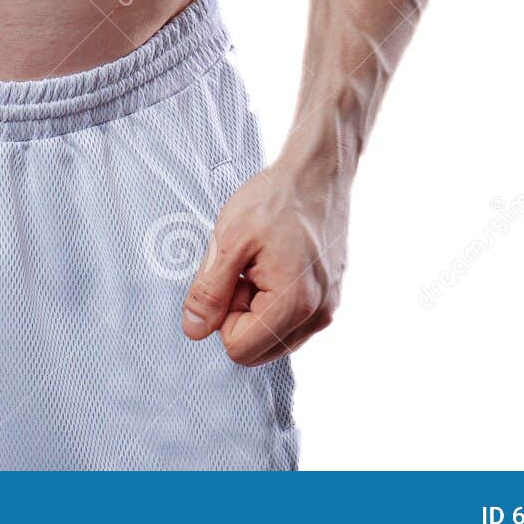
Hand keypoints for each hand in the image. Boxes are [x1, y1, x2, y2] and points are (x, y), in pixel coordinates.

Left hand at [181, 166, 348, 365]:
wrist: (316, 173)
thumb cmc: (274, 199)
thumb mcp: (229, 240)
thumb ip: (209, 291)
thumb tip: (194, 331)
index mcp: (293, 305)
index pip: (239, 349)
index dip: (223, 314)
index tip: (232, 274)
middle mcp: (318, 316)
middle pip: (258, 350)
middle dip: (241, 314)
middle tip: (245, 269)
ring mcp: (328, 309)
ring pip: (273, 337)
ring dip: (257, 307)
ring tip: (261, 263)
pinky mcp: (330, 298)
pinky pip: (291, 322)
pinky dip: (275, 300)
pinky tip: (276, 263)